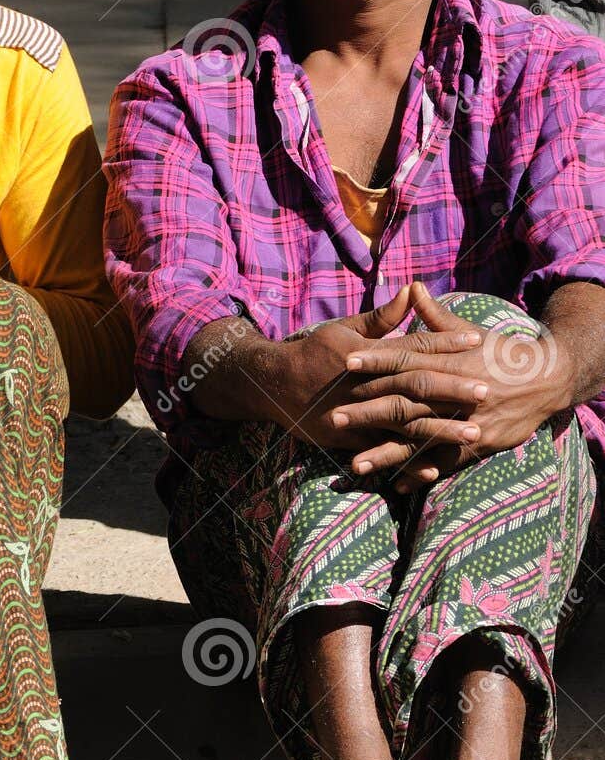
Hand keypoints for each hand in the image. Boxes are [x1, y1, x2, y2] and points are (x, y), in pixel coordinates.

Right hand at [275, 285, 485, 457]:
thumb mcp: (346, 328)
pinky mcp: (351, 439)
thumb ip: (383, 316)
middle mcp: (368, 384)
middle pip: (417, 386)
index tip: (476, 339)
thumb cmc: (314, 351)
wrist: (274, 385)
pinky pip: (386, 452)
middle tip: (486, 391)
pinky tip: (436, 468)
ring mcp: (360, 414)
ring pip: (407, 423)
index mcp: (369, 354)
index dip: (445, 342)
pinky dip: (409, 461)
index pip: (414, 345)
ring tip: (473, 434)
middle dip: (453, 389)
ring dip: (441, 429)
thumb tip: (412, 291)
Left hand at [338, 281, 572, 489]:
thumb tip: (411, 287)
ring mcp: (467, 423)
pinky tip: (396, 485)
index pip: (408, 358)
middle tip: (335, 417)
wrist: (549, 380)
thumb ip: (436, 317)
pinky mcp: (478, 446)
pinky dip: (421, 474)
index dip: (377, 359)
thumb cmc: (504, 353)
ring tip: (355, 464)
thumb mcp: (471, 331)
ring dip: (387, 453)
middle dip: (370, 411)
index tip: (347, 361)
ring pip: (421, 439)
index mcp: (452, 362)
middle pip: (407, 402)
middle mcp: (456, 393)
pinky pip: (445, 463)